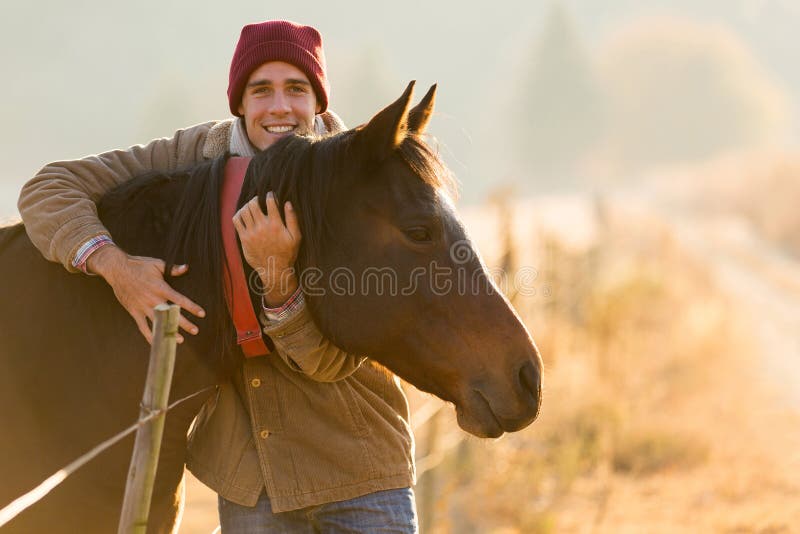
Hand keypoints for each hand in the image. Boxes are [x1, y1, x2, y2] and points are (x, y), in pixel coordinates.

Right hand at [87, 244, 205, 343]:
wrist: (116, 269)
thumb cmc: (139, 265)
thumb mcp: (157, 264)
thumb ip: (173, 268)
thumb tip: (186, 268)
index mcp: (160, 287)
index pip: (179, 300)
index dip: (191, 307)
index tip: (201, 314)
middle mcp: (152, 299)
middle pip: (171, 314)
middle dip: (184, 323)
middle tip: (195, 330)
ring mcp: (142, 306)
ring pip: (158, 323)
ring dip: (169, 331)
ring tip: (180, 340)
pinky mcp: (133, 311)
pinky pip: (142, 326)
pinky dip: (149, 335)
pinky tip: (157, 342)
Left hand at [232, 192, 300, 306]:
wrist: (274, 270)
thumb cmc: (287, 253)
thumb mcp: (296, 237)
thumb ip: (292, 219)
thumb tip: (288, 203)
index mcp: (276, 225)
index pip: (270, 202)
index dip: (270, 195)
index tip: (270, 195)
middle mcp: (262, 227)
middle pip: (253, 204)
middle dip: (256, 199)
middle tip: (259, 200)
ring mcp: (251, 233)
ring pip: (244, 211)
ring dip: (247, 206)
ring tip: (251, 207)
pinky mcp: (244, 239)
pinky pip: (236, 221)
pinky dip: (239, 215)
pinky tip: (244, 216)